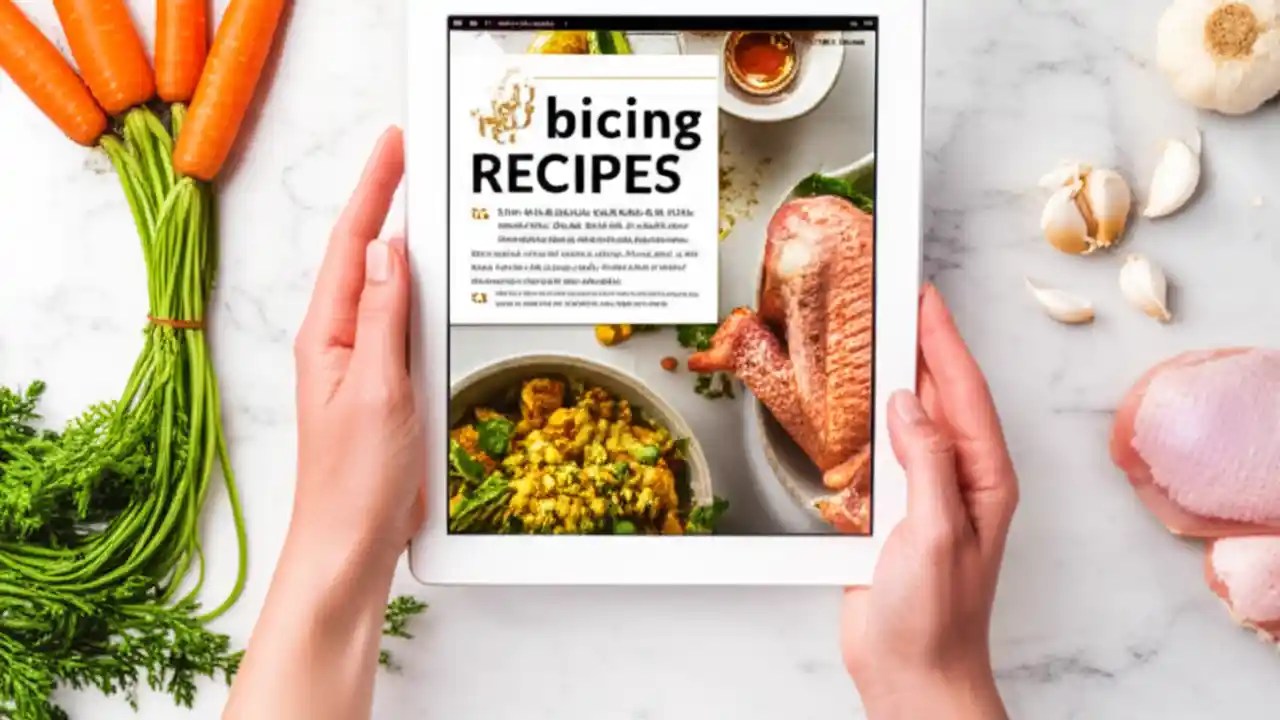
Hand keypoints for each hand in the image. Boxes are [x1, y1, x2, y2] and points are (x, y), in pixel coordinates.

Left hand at [290, 125, 422, 576]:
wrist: (349, 546)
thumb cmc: (355, 480)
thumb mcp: (376, 389)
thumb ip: (383, 316)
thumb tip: (387, 247)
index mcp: (327, 334)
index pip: (351, 245)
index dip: (374, 189)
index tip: (396, 144)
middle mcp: (340, 341)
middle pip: (367, 258)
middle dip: (391, 205)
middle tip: (423, 162)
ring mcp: (362, 364)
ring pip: (389, 292)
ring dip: (413, 251)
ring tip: (439, 211)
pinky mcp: (384, 388)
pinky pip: (405, 328)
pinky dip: (427, 300)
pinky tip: (447, 292)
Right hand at [841, 285, 1017, 719]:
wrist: (911, 674)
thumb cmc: (935, 618)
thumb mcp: (937, 533)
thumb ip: (927, 463)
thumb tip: (909, 403)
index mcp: (983, 479)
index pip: (963, 393)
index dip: (943, 341)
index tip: (923, 298)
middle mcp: (959, 479)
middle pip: (942, 396)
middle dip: (923, 345)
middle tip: (897, 299)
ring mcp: (927, 494)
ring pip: (913, 419)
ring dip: (897, 377)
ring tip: (875, 335)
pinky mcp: (895, 513)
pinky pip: (885, 451)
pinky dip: (871, 419)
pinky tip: (855, 404)